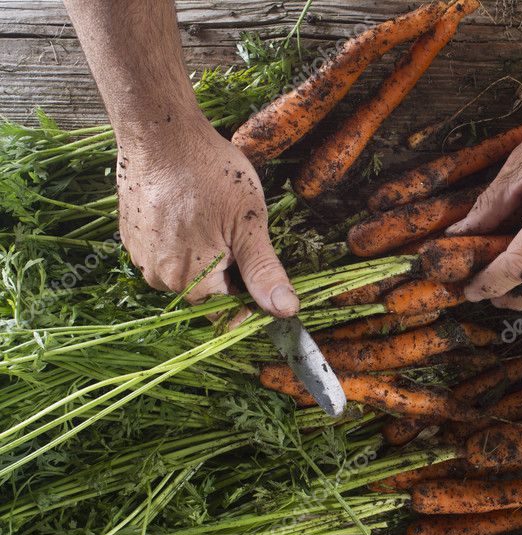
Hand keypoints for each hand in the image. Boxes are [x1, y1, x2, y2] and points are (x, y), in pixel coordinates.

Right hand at [115, 116, 298, 316]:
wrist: (158, 131)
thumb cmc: (208, 172)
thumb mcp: (249, 224)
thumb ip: (265, 272)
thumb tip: (286, 310)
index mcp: (189, 281)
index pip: (227, 313)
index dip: (250, 299)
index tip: (261, 271)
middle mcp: (158, 278)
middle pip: (207, 293)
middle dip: (230, 272)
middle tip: (238, 229)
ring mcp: (141, 257)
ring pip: (187, 272)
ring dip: (207, 255)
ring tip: (214, 216)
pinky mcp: (133, 238)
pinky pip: (167, 253)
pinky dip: (185, 240)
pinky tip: (194, 212)